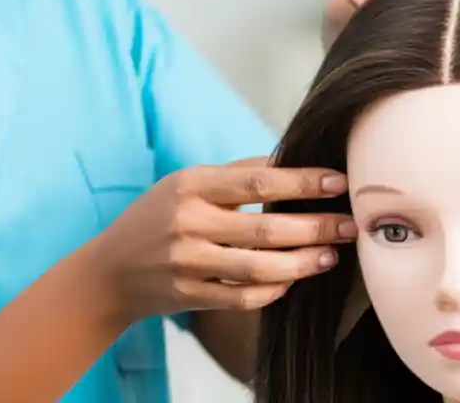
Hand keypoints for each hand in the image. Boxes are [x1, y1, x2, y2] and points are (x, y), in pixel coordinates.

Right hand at [91, 158, 355, 322]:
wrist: (109, 270)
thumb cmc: (158, 218)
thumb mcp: (185, 184)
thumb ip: (235, 175)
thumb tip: (294, 163)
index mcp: (190, 185)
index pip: (258, 180)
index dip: (303, 181)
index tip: (338, 181)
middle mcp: (188, 222)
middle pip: (266, 227)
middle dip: (316, 226)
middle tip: (350, 224)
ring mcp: (187, 262)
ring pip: (260, 266)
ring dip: (304, 262)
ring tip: (332, 255)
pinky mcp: (188, 295)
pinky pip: (244, 297)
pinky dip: (274, 289)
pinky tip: (293, 279)